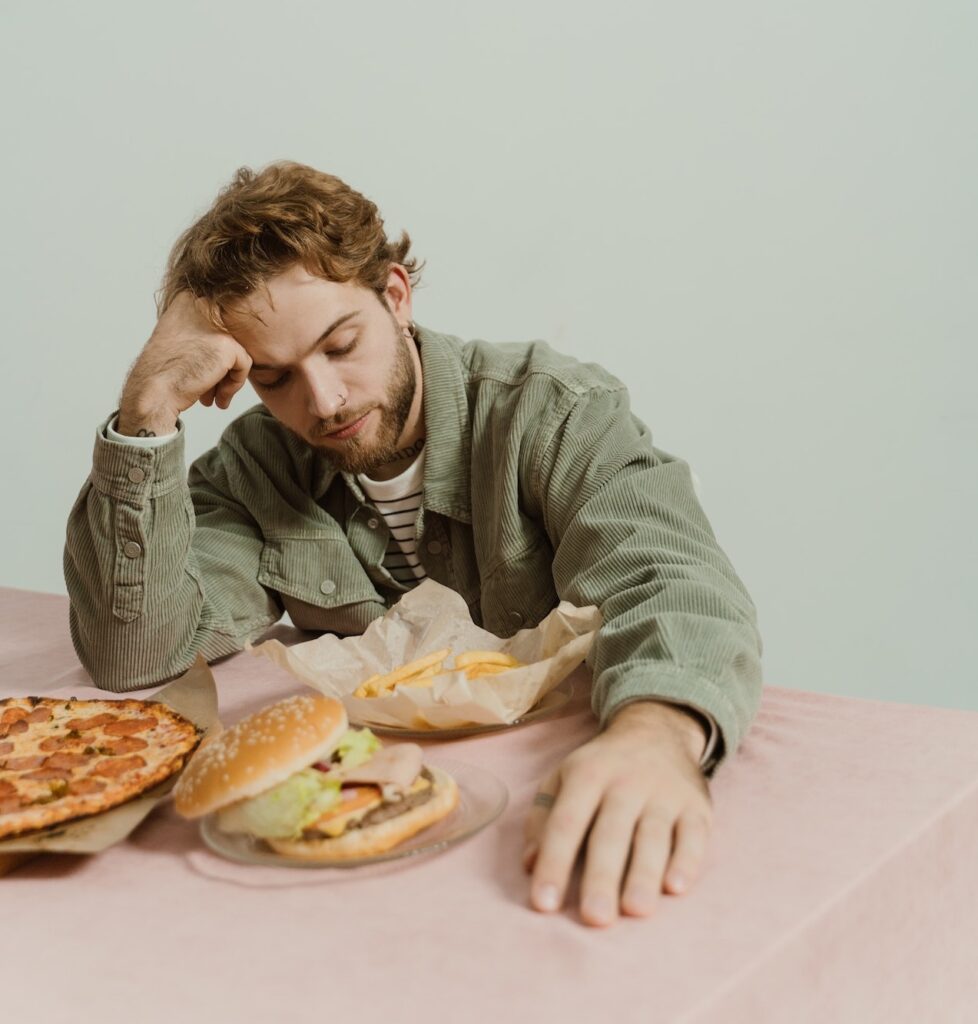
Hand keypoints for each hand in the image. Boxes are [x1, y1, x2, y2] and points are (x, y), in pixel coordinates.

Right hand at [117, 292, 252, 436]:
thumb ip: (197, 331)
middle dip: (220, 366)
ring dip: (226, 377)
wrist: (153, 393)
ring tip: (213, 397)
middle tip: (208, 389)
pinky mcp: (228, 345)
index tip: (198, 370)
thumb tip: (222, 339)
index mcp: (186, 301)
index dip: (210, 353)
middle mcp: (200, 306)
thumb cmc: (161, 374)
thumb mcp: (175, 340)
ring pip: (236, 352)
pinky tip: (219, 398)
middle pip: (227, 338)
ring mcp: (216, 325)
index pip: (216, 325)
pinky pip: (244, 365)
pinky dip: (234, 385)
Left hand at [522, 701, 712, 926]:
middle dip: (602, 877)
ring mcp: (664, 793)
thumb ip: (543, 818)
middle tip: (594, 919)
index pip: (566, 822)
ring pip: (653, 836)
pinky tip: (676, 887)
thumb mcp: (563, 777)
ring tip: (635, 910)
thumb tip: (530, 864)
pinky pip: (693, 835)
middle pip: (611, 833)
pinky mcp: (696, 806)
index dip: (554, 862)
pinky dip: (687, 861)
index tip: (544, 904)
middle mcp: (626, 782)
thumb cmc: (601, 767)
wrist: (657, 730)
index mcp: (586, 775)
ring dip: (644, 873)